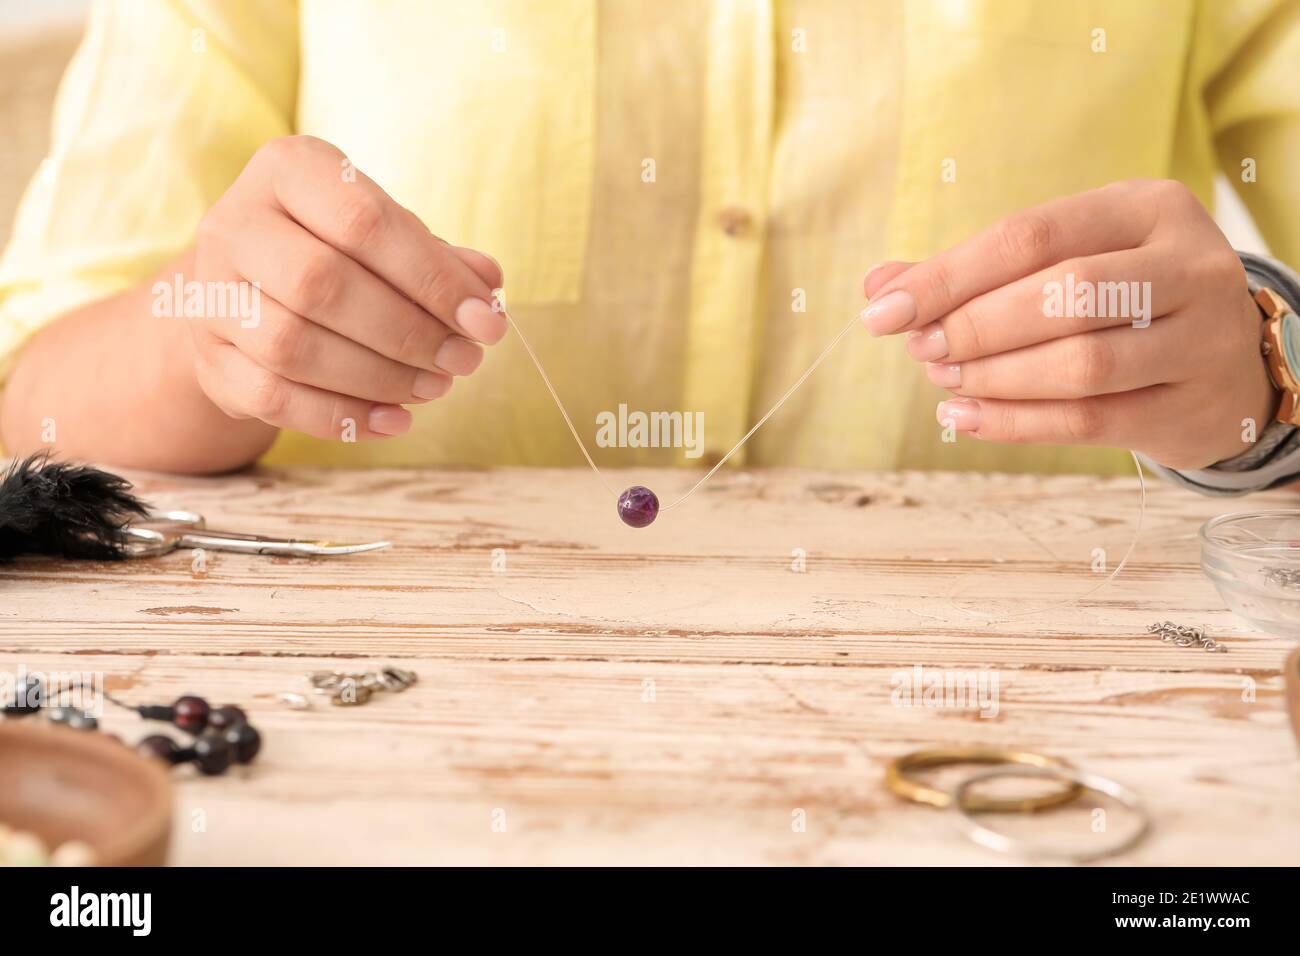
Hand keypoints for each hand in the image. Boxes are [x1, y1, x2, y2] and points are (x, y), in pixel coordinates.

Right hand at [190, 135, 504, 440]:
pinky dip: (341, 416)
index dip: (432, 276)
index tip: (486, 321)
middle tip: (463, 360)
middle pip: (320, 284)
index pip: (361, 220)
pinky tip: (395, 421)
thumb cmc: (335, 249)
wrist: (245, 286)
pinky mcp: (209, 357)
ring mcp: (211, 294)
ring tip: (435, 386)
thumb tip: (487, 284)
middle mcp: (235, 224)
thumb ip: (436, 256)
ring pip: (292, 346)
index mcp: (287, 171)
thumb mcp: (385, 234)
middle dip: (408, 332)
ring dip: (379, 377)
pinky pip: (272, 397)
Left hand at [860, 179, 1279, 469]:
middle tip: (920, 349)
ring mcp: (1202, 338)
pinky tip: (965, 416)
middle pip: (1064, 294)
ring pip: (1082, 363)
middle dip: (974, 326)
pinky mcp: (1191, 407)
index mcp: (1147, 208)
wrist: (1227, 365)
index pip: (1032, 235)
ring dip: (994, 377)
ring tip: (944, 380)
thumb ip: (973, 272)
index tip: (883, 310)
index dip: (949, 276)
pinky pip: (1090, 421)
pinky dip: (1015, 423)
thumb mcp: (1064, 261)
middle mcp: (1188, 264)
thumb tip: (878, 286)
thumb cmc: (1123, 301)